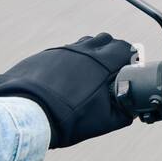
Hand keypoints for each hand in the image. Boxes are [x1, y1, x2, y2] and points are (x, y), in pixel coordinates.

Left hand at [0, 34, 135, 148]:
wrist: (28, 114)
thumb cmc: (68, 118)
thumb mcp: (104, 120)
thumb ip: (125, 112)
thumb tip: (133, 108)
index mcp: (101, 62)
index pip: (124, 48)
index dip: (131, 56)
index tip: (131, 66)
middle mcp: (82, 51)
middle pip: (104, 40)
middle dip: (112, 51)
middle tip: (112, 68)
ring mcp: (61, 52)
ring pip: (83, 44)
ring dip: (91, 53)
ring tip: (90, 73)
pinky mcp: (44, 56)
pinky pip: (64, 52)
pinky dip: (71, 60)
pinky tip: (68, 78)